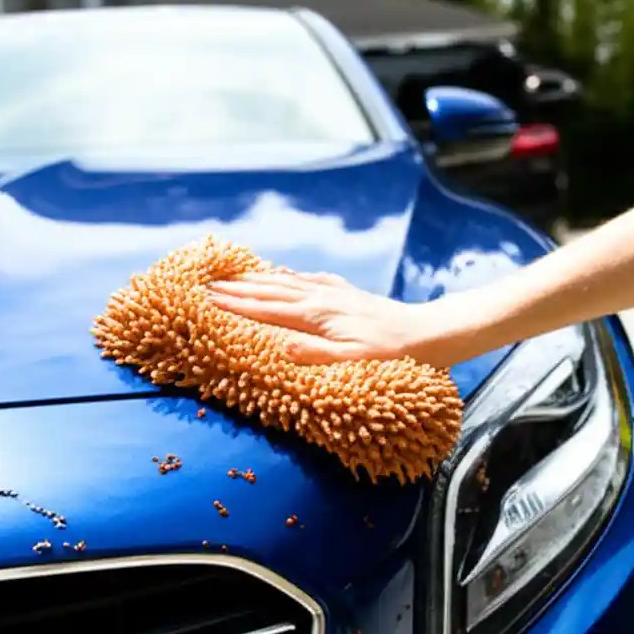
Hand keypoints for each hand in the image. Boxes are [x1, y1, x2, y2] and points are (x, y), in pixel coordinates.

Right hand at [207, 271, 474, 367]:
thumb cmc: (391, 355)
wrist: (426, 333)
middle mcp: (322, 298)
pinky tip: (283, 272)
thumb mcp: (354, 362)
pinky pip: (308, 279)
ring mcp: (334, 293)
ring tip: (234, 275)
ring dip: (258, 278)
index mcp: (318, 315)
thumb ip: (316, 353)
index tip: (208, 297)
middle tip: (208, 283)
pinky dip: (289, 275)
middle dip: (238, 287)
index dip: (236, 303)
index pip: (267, 308)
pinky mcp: (346, 294)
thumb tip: (281, 346)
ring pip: (287, 281)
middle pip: (272, 289)